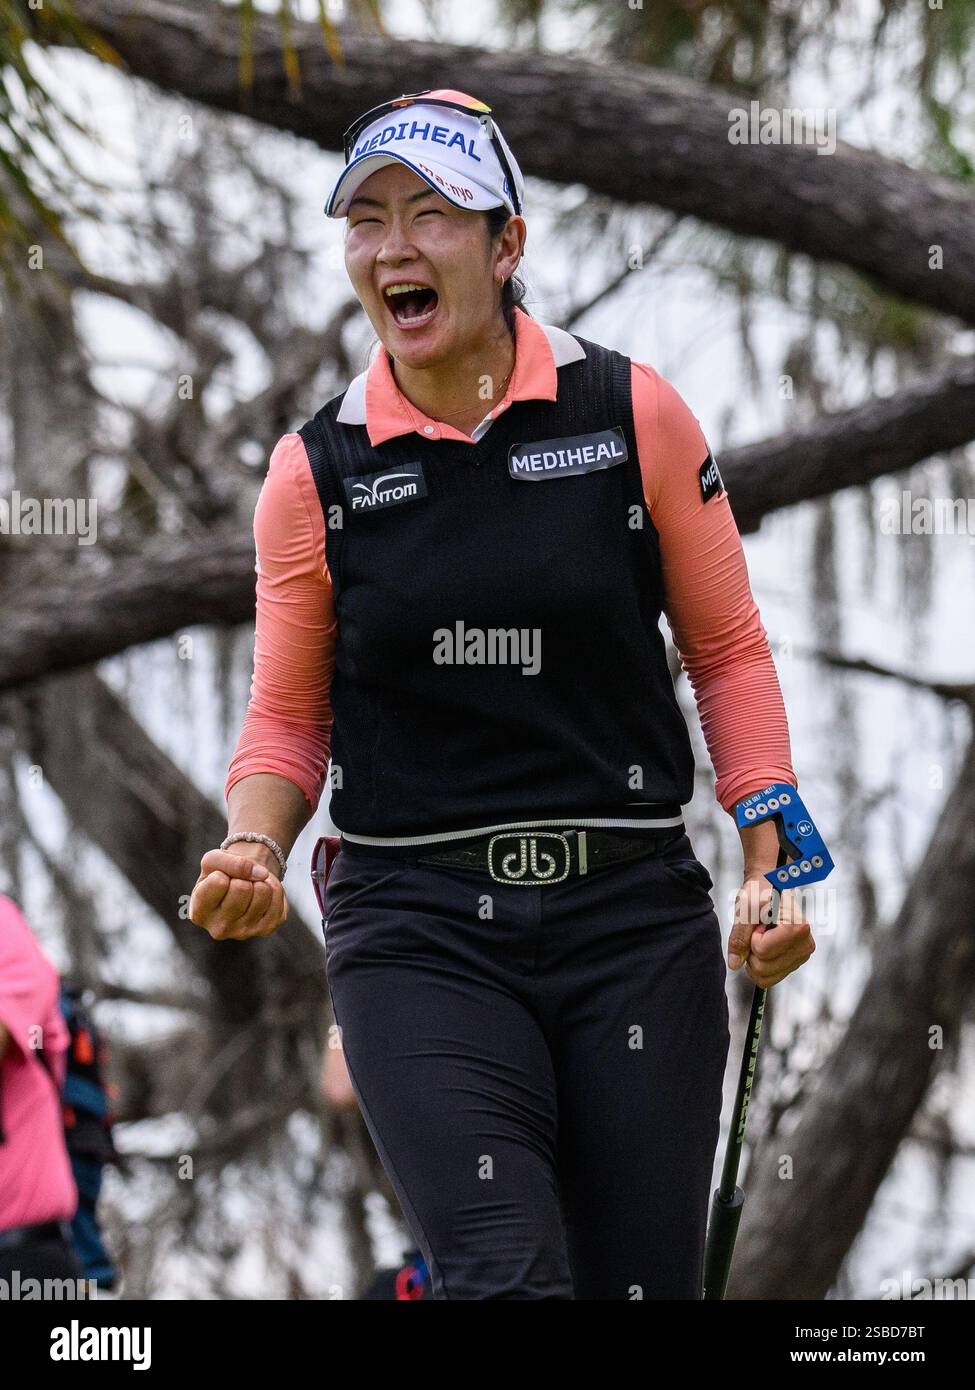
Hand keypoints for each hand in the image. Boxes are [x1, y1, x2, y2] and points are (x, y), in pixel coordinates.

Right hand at [189, 847, 288, 940]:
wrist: (241, 882)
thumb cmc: (221, 872)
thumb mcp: (213, 860)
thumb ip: (229, 862)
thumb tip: (262, 874)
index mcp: (199, 913)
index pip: (219, 881)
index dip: (223, 872)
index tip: (221, 877)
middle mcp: (219, 929)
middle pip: (243, 888)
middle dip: (243, 877)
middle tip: (239, 882)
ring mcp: (244, 932)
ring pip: (262, 891)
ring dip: (259, 881)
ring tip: (251, 887)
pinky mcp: (266, 929)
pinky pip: (278, 898)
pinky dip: (273, 887)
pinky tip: (262, 894)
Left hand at [726, 873, 814, 987]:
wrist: (771, 889)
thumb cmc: (761, 893)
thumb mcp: (746, 907)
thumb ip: (738, 936)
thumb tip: (735, 963)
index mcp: (798, 927)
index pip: (762, 950)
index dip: (752, 938)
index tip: (759, 923)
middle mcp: (805, 945)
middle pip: (763, 969)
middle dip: (752, 952)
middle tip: (758, 931)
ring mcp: (802, 956)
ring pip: (765, 977)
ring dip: (756, 959)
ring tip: (762, 938)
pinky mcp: (795, 963)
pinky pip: (770, 978)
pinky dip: (762, 965)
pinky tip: (766, 946)